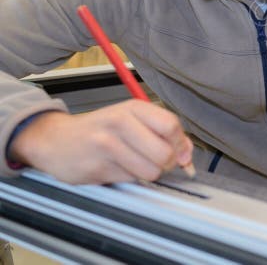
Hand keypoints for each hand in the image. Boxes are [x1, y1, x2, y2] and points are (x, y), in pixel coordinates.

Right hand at [8, 100, 192, 183]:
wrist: (56, 140)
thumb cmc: (101, 129)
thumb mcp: (133, 120)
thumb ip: (163, 132)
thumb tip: (188, 153)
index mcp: (134, 108)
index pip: (171, 126)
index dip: (181, 144)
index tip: (179, 154)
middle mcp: (120, 122)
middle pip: (164, 153)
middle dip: (166, 164)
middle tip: (155, 161)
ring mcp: (106, 145)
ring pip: (150, 172)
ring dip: (147, 174)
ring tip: (134, 164)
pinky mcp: (96, 167)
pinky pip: (130, 181)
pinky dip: (129, 179)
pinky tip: (116, 168)